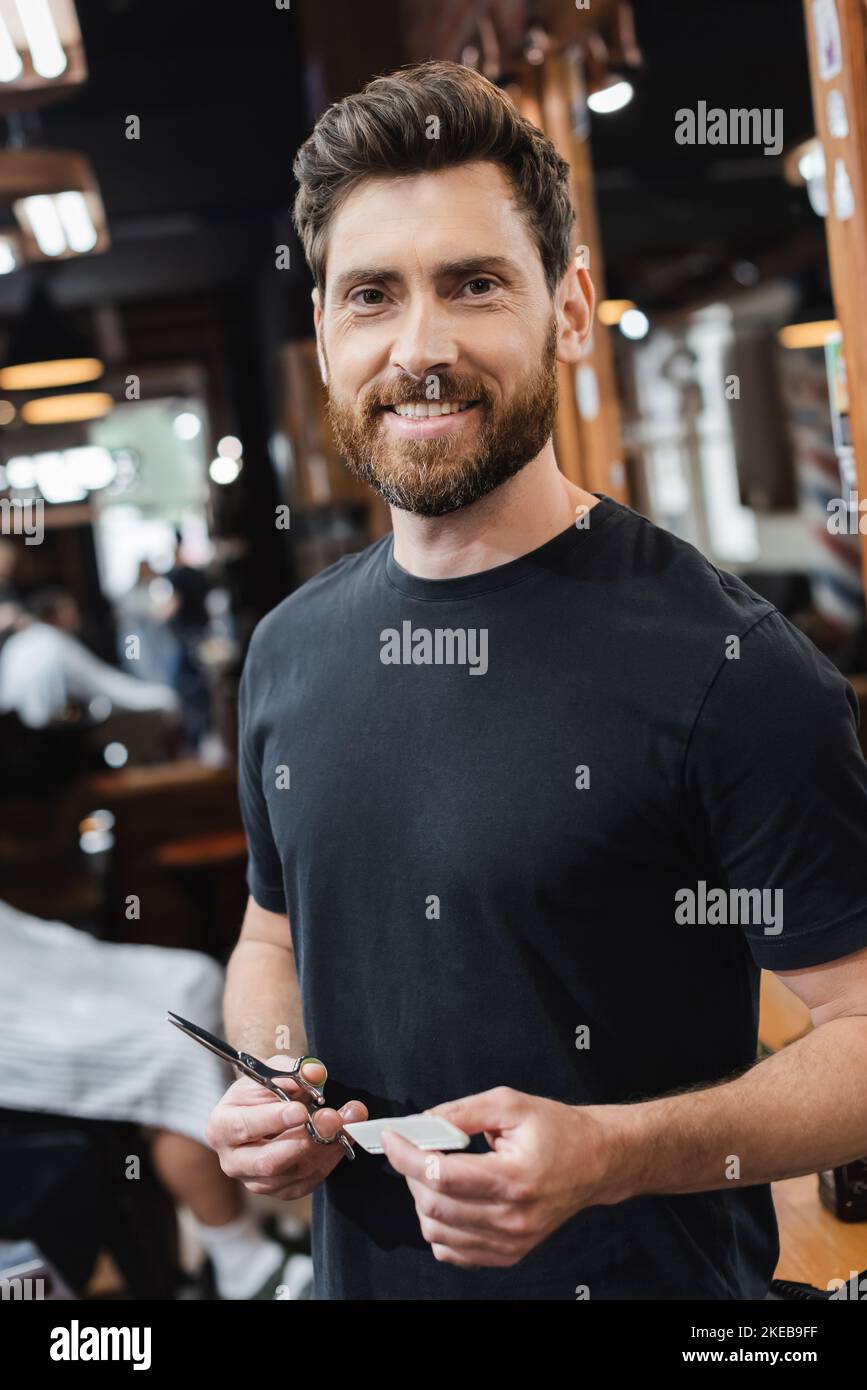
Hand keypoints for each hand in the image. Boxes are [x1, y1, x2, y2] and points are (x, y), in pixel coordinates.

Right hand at [205, 1055, 367, 1200]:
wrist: (264, 1111)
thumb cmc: (262, 1090)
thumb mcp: (271, 1071)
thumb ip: (291, 1071)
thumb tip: (314, 1073)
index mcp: (221, 1126)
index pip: (243, 1127)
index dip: (273, 1120)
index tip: (301, 1110)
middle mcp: (233, 1160)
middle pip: (268, 1161)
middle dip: (305, 1139)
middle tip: (332, 1118)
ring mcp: (256, 1181)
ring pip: (293, 1173)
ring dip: (325, 1147)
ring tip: (347, 1121)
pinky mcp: (280, 1191)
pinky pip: (308, 1181)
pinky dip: (330, 1159)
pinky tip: (343, 1137)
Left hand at [379, 1086, 613, 1268]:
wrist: (596, 1162)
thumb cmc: (557, 1130)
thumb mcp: (510, 1104)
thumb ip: (462, 1112)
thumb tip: (420, 1122)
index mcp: (516, 1177)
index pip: (443, 1175)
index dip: (407, 1156)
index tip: (391, 1137)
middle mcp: (514, 1217)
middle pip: (436, 1207)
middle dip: (411, 1174)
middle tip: (414, 1148)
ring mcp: (512, 1242)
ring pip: (438, 1233)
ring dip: (422, 1200)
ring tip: (434, 1172)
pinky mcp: (509, 1254)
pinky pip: (453, 1252)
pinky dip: (438, 1227)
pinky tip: (448, 1199)